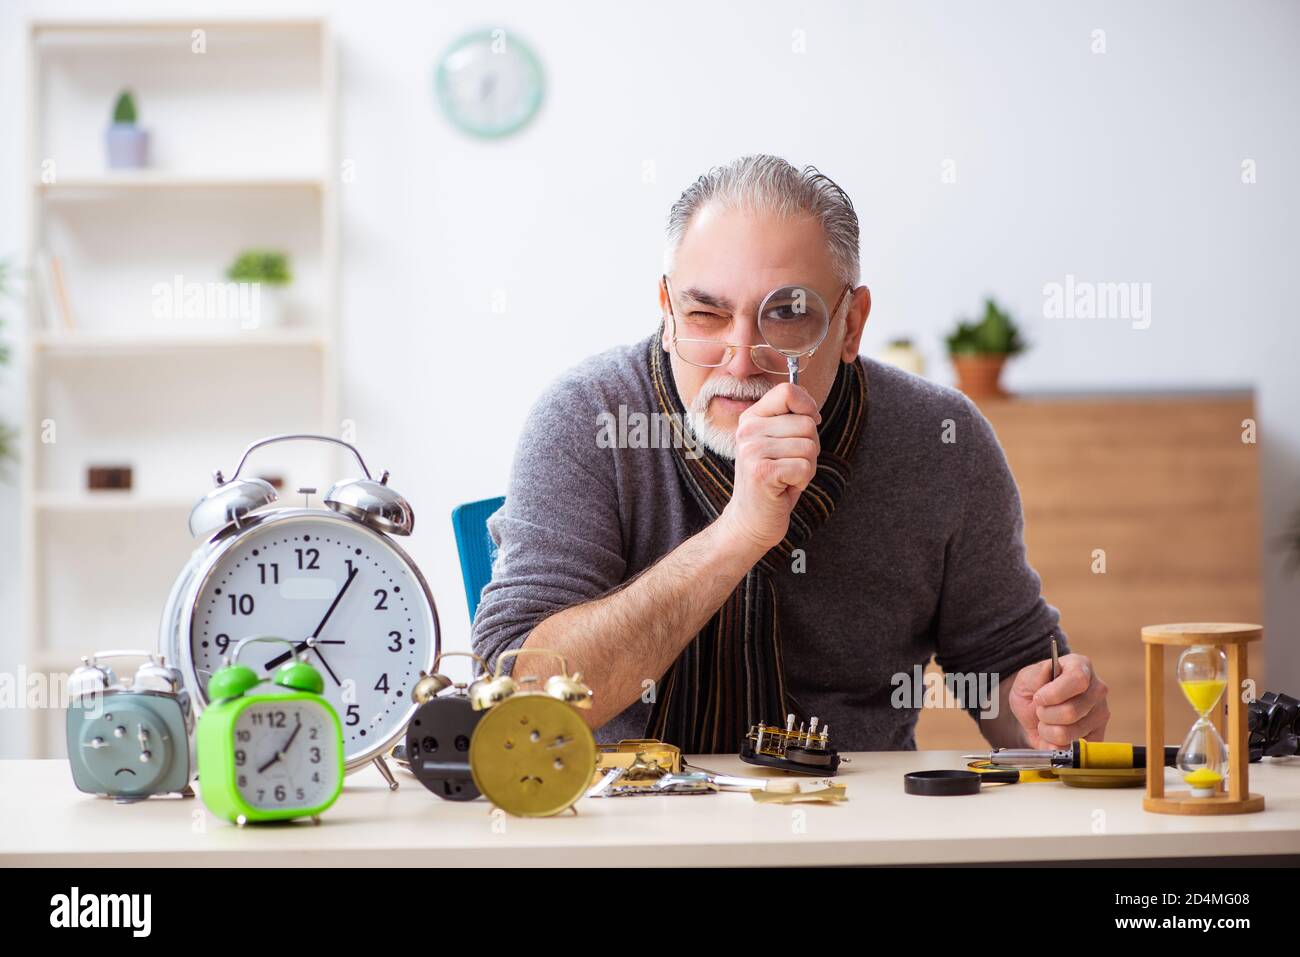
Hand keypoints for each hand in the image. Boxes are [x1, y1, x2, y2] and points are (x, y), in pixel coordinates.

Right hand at [718, 382, 821, 552]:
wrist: (750, 521)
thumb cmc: (772, 482)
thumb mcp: (777, 444)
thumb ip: (789, 421)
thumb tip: (812, 408)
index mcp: (750, 418)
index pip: (787, 391)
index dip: (808, 405)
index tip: (810, 423)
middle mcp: (747, 431)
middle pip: (806, 423)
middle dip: (810, 447)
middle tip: (790, 465)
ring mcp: (752, 451)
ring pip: (809, 446)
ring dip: (807, 467)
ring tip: (787, 477)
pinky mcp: (762, 472)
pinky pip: (805, 467)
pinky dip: (803, 481)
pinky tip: (785, 488)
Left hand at [1009, 653, 1109, 748]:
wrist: (1034, 709)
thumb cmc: (1034, 689)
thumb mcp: (1027, 677)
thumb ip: (1035, 675)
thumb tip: (1048, 670)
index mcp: (1081, 667)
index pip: (1078, 680)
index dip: (1053, 694)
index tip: (1038, 698)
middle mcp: (1097, 690)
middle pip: (1070, 712)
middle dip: (1044, 715)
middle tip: (1040, 710)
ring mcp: (1100, 715)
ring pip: (1067, 734)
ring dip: (1047, 731)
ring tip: (1046, 721)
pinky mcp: (1097, 737)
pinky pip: (1071, 750)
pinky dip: (1054, 745)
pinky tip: (1053, 734)